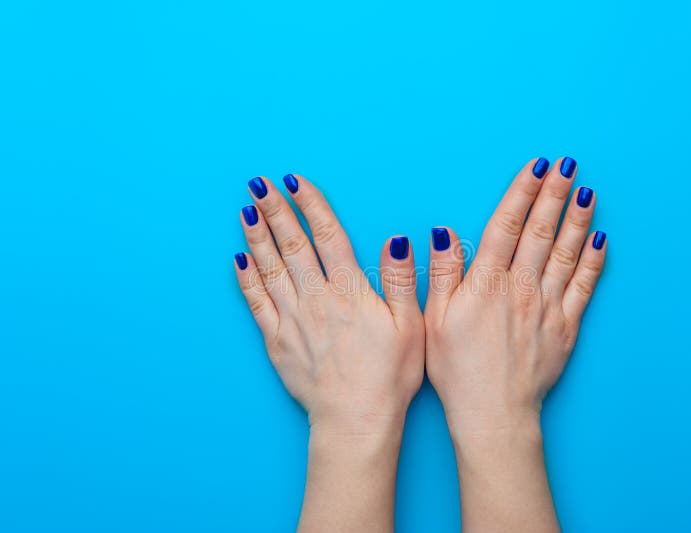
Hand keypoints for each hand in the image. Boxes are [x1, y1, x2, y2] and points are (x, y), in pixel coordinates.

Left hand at [234, 174, 423, 531]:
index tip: (296, 182)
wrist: (356, 419)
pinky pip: (256, 302)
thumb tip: (397, 239)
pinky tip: (239, 259)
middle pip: (291, 244)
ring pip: (269, 267)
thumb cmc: (389, 375)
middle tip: (259, 184)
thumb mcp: (412, 324)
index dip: (311, 205)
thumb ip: (402, 278)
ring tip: (245, 210)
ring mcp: (292, 319)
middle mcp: (316, 297)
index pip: (328, 235)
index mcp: (350, 290)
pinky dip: (246, 278)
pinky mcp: (277, 341)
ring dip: (256, 235)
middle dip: (274, 210)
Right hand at [424, 157, 605, 531]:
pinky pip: (584, 286)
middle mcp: (521, 288)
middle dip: (554, 194)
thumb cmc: (457, 369)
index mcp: (486, 283)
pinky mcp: (566, 327)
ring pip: (566, 252)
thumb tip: (444, 231)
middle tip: (567, 165)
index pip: (506, 225)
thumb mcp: (433, 319)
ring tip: (586, 190)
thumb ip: (442, 272)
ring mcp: (547, 306)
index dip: (522, 192)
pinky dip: (593, 260)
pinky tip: (600, 238)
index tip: (535, 166)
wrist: (493, 413)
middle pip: (540, 231)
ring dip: (577, 218)